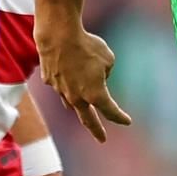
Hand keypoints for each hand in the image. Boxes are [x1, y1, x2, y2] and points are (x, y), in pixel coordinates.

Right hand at [37, 18, 133, 141]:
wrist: (58, 36)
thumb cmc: (87, 46)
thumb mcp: (108, 59)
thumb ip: (106, 73)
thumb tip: (97, 77)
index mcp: (95, 94)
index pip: (110, 111)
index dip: (120, 117)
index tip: (127, 121)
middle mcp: (76, 97)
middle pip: (88, 119)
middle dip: (96, 130)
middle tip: (102, 139)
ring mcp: (60, 90)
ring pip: (72, 102)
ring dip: (80, 107)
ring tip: (85, 113)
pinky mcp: (49, 80)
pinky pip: (61, 85)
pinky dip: (66, 84)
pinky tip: (67, 78)